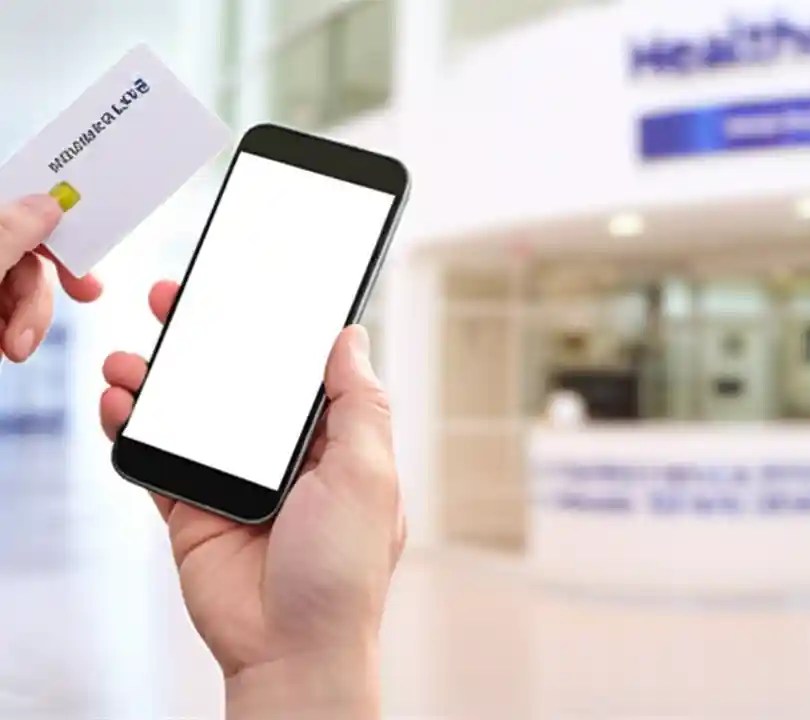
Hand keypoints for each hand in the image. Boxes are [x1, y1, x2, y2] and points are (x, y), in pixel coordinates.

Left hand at [0, 195, 101, 360]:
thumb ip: (8, 232)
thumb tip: (47, 203)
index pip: (14, 204)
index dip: (50, 212)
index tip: (87, 226)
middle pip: (28, 250)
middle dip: (44, 282)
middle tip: (87, 294)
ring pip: (25, 288)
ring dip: (31, 319)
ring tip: (13, 346)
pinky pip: (12, 316)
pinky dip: (16, 334)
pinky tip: (4, 348)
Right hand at [99, 281, 405, 718]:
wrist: (294, 648)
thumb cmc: (346, 568)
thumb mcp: (370, 474)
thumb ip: (358, 404)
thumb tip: (350, 338)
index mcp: (333, 443)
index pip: (298, 371)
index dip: (272, 328)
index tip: (246, 286)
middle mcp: (283, 457)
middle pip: (235, 383)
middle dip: (202, 340)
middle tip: (172, 299)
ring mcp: (233, 482)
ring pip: (188, 415)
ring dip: (156, 380)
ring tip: (129, 357)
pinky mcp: (192, 511)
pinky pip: (155, 462)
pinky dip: (132, 430)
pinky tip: (118, 403)